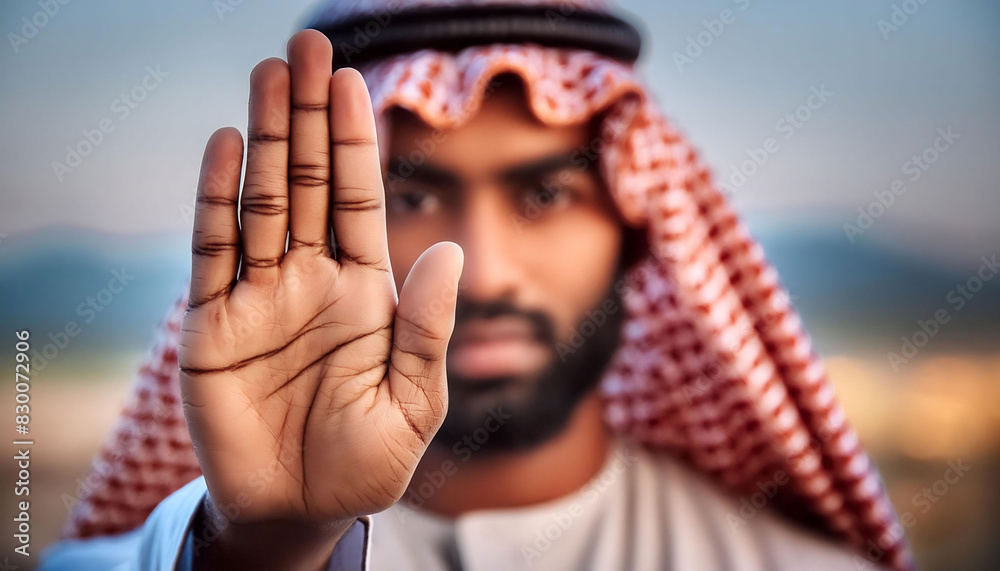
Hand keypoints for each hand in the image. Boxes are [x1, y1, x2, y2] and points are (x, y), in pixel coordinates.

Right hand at [179, 28, 461, 548]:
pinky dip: (216, 199)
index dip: (355, 140)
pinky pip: (213, 251)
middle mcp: (309, 280)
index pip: (358, 198)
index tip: (351, 81)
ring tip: (268, 74)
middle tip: (304, 46)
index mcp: (363, 291)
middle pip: (308, 182)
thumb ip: (426, 330)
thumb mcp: (413, 403)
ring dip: (264, 138)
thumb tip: (445, 250)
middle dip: (307, 117)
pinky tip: (227, 146)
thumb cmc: (365, 463)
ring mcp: (259, 297)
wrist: (301, 512)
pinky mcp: (212, 325)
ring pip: (261, 202)